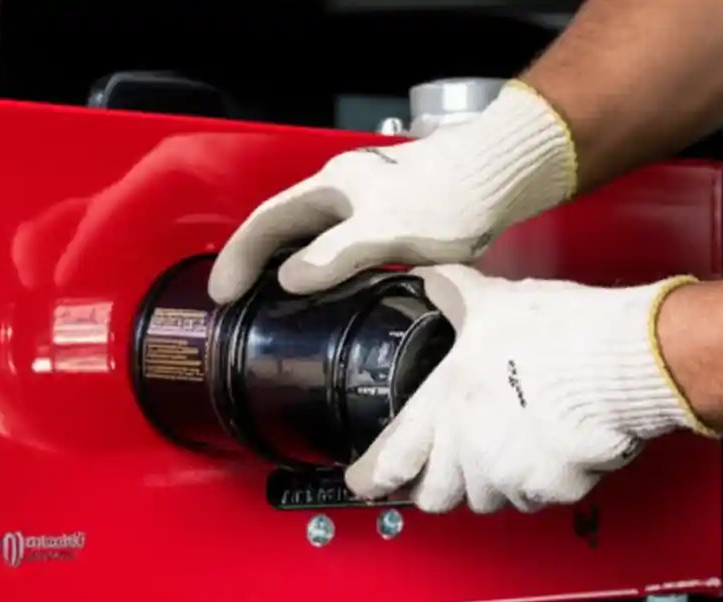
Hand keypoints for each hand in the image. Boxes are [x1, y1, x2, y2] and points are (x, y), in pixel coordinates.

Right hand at [207, 80, 577, 304]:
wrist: (501, 174)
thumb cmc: (448, 198)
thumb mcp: (387, 232)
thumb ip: (335, 256)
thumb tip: (289, 280)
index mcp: (331, 187)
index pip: (267, 222)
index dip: (238, 257)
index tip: (221, 294)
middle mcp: (342, 191)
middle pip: (283, 228)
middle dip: (254, 264)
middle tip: (236, 304)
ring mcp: (366, 204)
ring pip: (310, 238)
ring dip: (285, 268)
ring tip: (270, 305)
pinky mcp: (391, 220)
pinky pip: (339, 247)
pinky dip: (321, 270)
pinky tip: (329, 294)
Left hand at [345, 264, 719, 513]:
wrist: (623, 360)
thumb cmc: (558, 333)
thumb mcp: (489, 300)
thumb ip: (450, 294)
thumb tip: (430, 278)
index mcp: (444, 407)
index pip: (390, 461)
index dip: (369, 479)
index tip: (360, 483)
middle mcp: (470, 451)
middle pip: (434, 496)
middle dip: (434, 484)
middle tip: (440, 468)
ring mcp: (512, 477)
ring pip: (487, 498)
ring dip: (489, 480)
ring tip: (505, 445)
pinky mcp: (553, 489)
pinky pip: (536, 496)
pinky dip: (538, 479)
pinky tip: (549, 446)